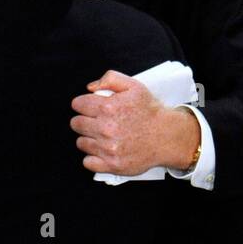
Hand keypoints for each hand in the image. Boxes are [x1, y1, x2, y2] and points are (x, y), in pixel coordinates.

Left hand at [70, 70, 199, 174]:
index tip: (90, 108)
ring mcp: (108, 148)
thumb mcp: (134, 86)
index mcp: (108, 108)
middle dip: (84, 121)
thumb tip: (90, 87)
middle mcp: (106, 128)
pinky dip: (92, 157)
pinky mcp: (112, 164)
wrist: (167, 136)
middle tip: (96, 122)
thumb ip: (110, 79)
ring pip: (81, 142)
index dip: (83, 104)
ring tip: (101, 137)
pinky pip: (88, 162)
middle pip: (76, 124)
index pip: (77, 105)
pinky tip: (102, 151)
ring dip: (88, 139)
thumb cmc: (150, 112)